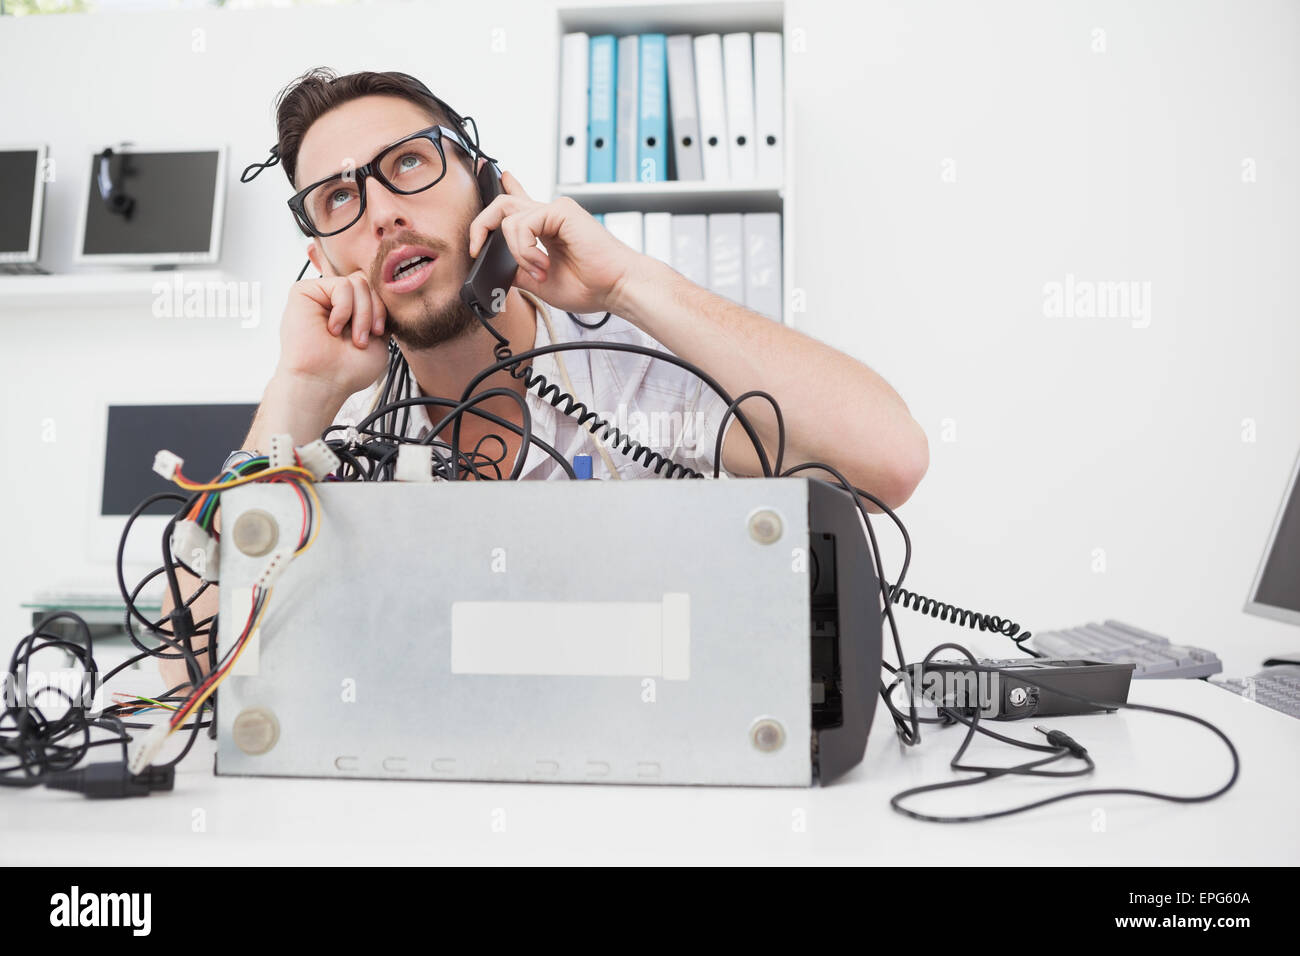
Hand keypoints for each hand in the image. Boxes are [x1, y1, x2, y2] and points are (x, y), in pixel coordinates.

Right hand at [274, 244, 391, 397]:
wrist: (324, 384)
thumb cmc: (347, 370)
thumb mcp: (379, 339)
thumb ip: (380, 312)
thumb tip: (385, 288)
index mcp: (350, 310)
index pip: (374, 290)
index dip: (382, 308)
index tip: (379, 332)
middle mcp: (334, 301)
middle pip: (367, 283)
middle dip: (373, 312)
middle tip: (363, 339)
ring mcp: (319, 295)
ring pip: (357, 282)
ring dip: (361, 314)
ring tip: (351, 337)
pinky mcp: (304, 292)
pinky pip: (341, 285)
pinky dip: (344, 309)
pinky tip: (333, 328)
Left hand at [468, 171, 645, 315]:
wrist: (615, 288)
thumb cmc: (590, 286)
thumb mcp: (540, 282)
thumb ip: (517, 270)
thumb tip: (493, 266)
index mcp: (547, 229)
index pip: (518, 201)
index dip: (504, 186)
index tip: (491, 173)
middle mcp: (550, 216)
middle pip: (502, 204)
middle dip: (480, 225)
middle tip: (476, 249)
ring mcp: (555, 211)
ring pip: (507, 218)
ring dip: (516, 252)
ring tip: (539, 270)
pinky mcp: (560, 210)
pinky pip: (522, 224)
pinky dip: (525, 249)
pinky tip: (543, 264)